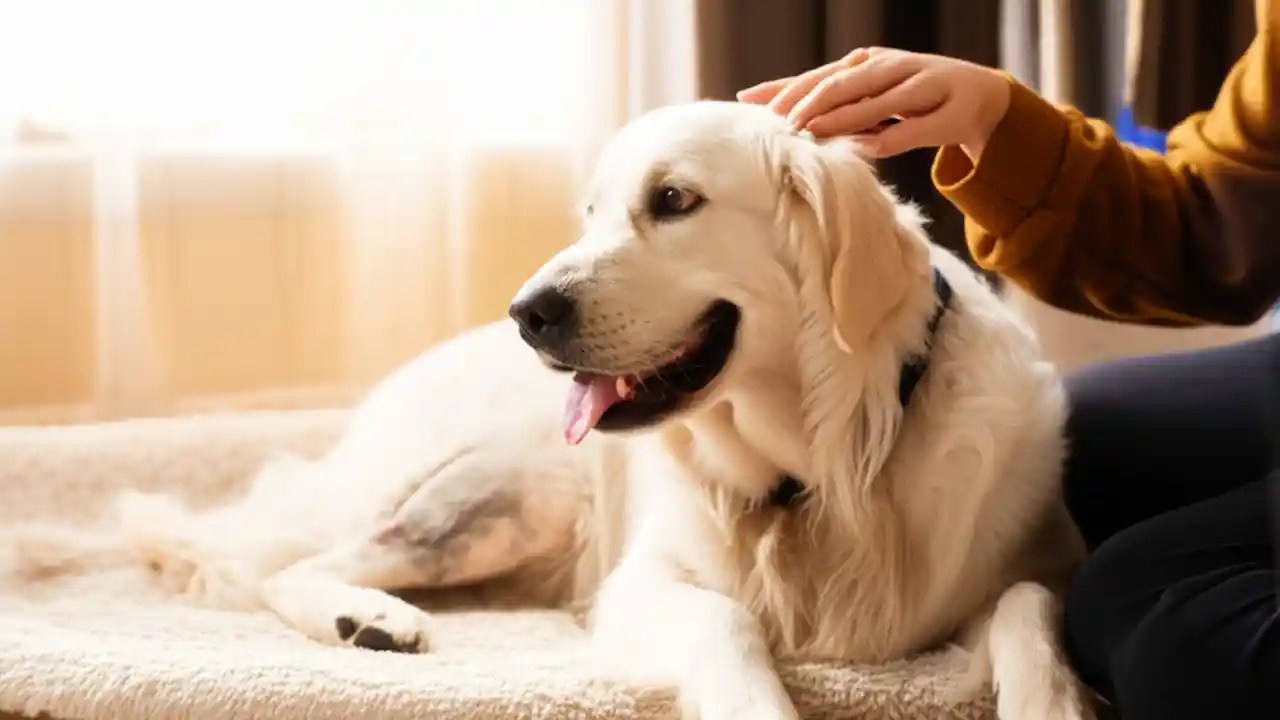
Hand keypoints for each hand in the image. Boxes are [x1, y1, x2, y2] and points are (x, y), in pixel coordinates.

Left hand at [738, 48, 1011, 159]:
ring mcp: (921, 85)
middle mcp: (891, 66)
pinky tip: (863, 148)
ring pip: (875, 100)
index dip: (785, 87)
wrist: (982, 98)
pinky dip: (887, 137)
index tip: (749, 100)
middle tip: (777, 121)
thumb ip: (833, 103)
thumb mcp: (870, 97)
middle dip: (807, 99)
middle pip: (842, 82)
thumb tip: (779, 113)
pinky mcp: (947, 112)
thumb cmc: (913, 99)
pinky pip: (911, 128)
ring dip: (840, 116)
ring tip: (809, 130)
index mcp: (868, 62)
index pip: (819, 74)